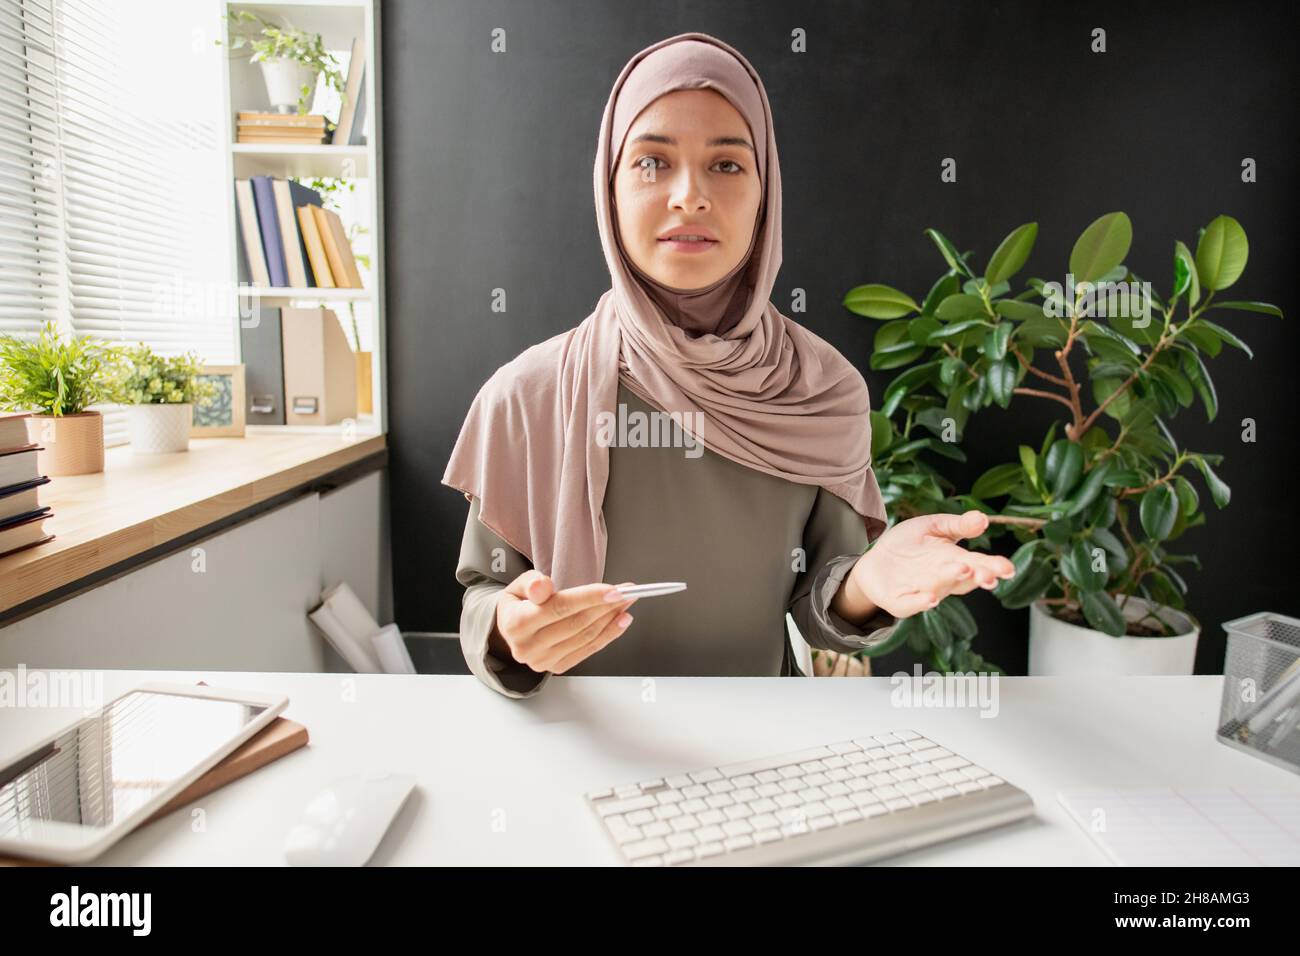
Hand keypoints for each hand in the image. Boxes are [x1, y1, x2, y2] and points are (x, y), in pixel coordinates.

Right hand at [493, 571, 637, 674]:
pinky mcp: (556, 667)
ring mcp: (542, 661)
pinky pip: (588, 650)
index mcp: (515, 623)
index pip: (559, 607)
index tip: (614, 590)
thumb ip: (531, 582)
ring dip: (611, 619)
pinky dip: (608, 635)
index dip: (589, 598)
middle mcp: (528, 647)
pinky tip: (620, 621)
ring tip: (627, 603)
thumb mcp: (517, 586)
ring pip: (585, 637)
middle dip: (607, 606)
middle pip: (577, 623)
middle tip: (627, 592)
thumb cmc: (519, 604)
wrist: (509, 630)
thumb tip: (542, 586)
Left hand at [845, 511, 1015, 618]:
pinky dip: (921, 602)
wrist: (876, 562)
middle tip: (990, 574)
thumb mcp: (934, 527)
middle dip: (978, 576)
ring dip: (951, 580)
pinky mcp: (901, 601)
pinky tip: (931, 599)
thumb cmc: (910, 544)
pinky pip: (912, 604)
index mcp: (955, 561)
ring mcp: (923, 591)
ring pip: (941, 588)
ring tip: (962, 569)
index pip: (979, 564)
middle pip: (964, 580)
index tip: (1008, 568)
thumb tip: (984, 518)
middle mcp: (943, 579)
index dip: (993, 566)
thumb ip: (958, 525)